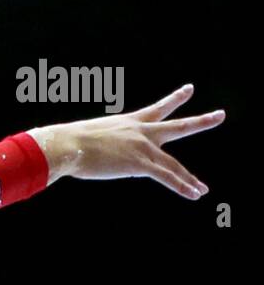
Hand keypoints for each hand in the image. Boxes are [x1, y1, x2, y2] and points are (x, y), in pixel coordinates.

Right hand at [28, 84, 224, 198]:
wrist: (68, 144)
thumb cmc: (67, 144)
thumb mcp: (84, 140)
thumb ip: (88, 146)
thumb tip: (64, 153)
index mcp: (129, 123)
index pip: (157, 110)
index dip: (175, 99)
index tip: (189, 90)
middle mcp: (141, 132)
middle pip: (177, 127)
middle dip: (200, 122)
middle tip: (219, 115)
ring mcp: (143, 147)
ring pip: (173, 165)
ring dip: (189, 180)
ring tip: (204, 190)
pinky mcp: (140, 164)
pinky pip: (167, 177)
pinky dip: (182, 187)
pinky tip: (195, 195)